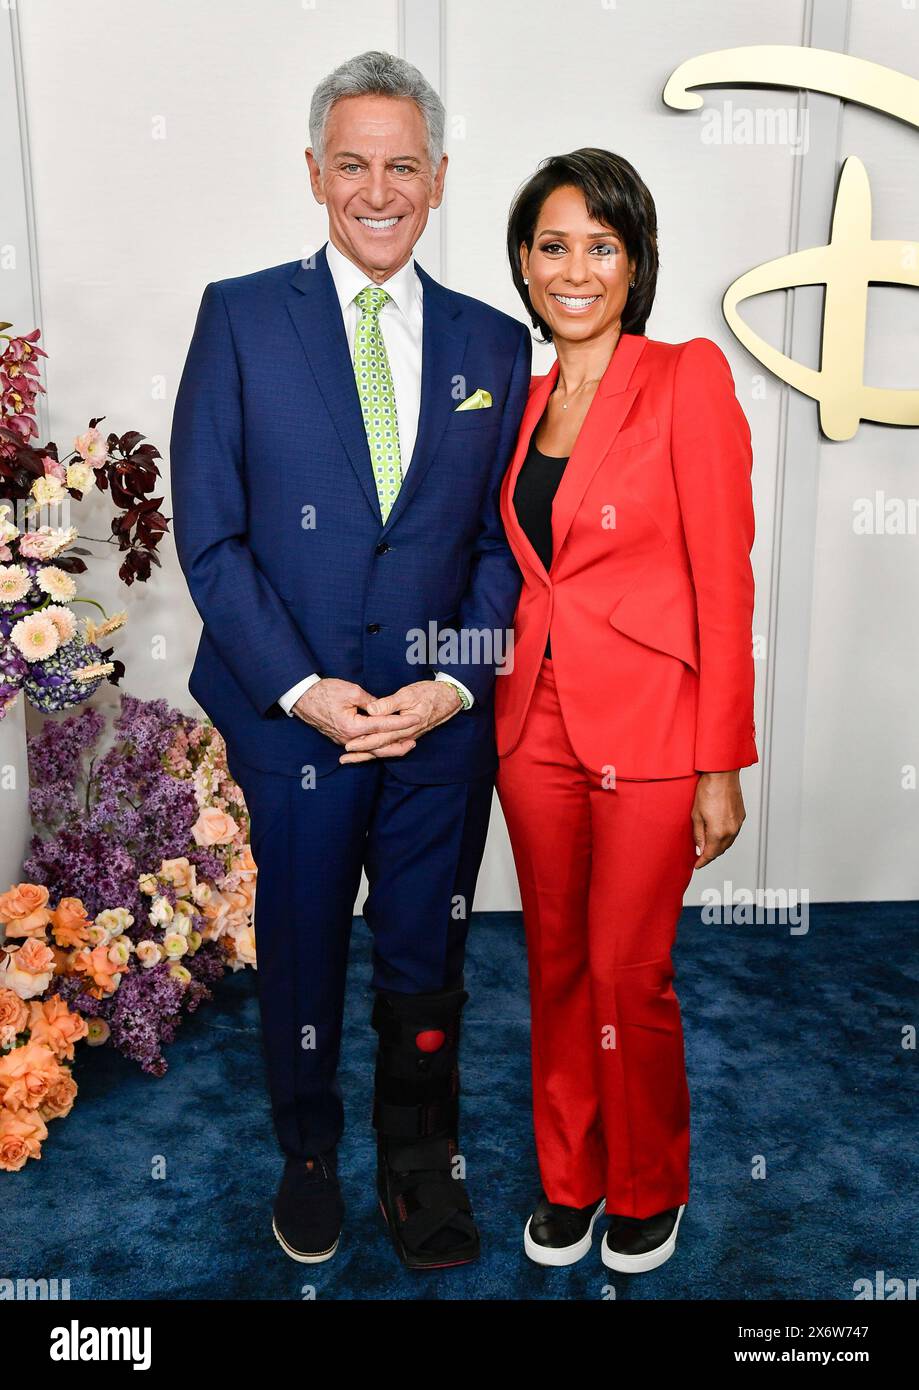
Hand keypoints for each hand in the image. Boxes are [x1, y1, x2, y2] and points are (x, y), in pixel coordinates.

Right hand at [293, 678, 416, 752]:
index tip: (415, 718)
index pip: (382, 725)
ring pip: (371, 749)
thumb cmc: (325, 692)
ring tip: (405, 745)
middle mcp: (349, 738)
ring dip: (388, 748)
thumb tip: (384, 708)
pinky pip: (363, 746)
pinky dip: (376, 747)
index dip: (401, 722)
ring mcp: (344, 740)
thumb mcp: (351, 691)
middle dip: (398, 744)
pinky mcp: (342, 739)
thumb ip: (371, 702)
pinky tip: (386, 746)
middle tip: (415, 740)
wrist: (303, 698)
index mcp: (352, 726)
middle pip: (378, 746)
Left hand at [339, 680, 461, 763]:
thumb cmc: (429, 693)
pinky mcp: (409, 735)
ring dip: (368, 755)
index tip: (348, 745)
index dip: (363, 742)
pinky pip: (391, 746)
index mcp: (405, 727)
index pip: (380, 737)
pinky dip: (379, 750)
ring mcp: (408, 737)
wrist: (450, 698)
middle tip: (344, 759)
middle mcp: (406, 736)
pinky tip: (370, 752)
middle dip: (362, 754)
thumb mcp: (409, 694)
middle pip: (381, 748)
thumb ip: (389, 703)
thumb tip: (372, 710)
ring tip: (351, 760)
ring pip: (385, 750)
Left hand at [691, 770, 745, 868]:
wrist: (722, 774)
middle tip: (700, 856)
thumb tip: (700, 848)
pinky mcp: (741, 816)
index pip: (710, 854)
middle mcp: (731, 830)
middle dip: (710, 855)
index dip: (703, 861)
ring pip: (728, 842)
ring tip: (708, 846)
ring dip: (718, 846)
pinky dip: (725, 837)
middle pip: (720, 850)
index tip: (697, 864)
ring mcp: (738, 823)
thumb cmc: (708, 790)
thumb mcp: (696, 815)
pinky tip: (718, 834)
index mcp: (719, 832)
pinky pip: (733, 832)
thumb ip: (698, 835)